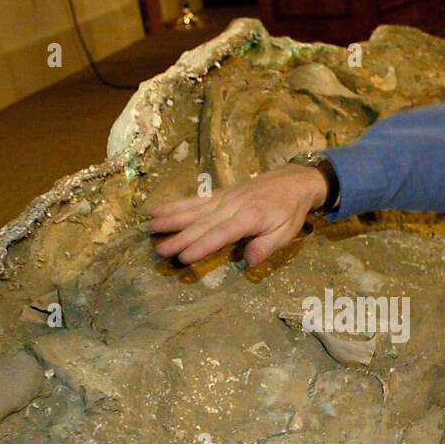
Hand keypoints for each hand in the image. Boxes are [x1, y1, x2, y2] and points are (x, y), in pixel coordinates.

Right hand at [150, 165, 326, 266]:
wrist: (293, 181)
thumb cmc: (290, 211)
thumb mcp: (286, 232)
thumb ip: (266, 246)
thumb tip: (249, 262)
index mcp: (250, 217)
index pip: (221, 234)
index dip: (202, 246)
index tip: (184, 257)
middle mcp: (232, 206)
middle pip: (202, 224)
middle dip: (180, 238)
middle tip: (160, 250)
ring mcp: (223, 198)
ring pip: (194, 210)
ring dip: (171, 219)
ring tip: (151, 228)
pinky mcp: (219, 194)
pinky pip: (195, 200)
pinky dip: (176, 205)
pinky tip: (159, 210)